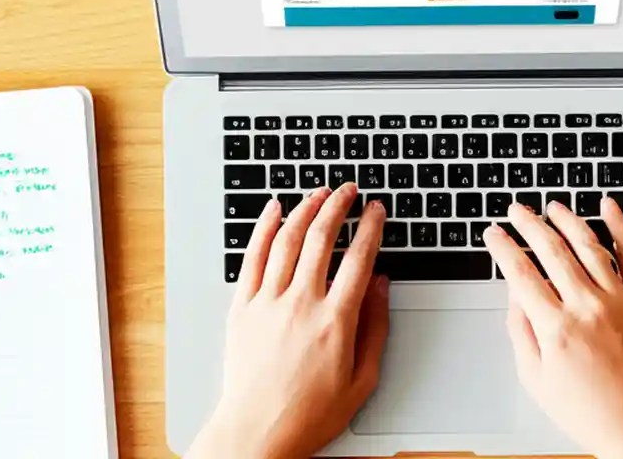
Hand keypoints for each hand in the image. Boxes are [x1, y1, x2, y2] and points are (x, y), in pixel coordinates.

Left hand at [188, 184, 389, 458]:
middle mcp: (301, 304)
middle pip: (322, 237)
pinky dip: (264, 227)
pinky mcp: (242, 306)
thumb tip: (380, 284)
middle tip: (349, 191)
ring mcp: (267, 302)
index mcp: (335, 321)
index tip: (376, 210)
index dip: (370, 227)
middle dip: (339, 205)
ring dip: (306, 209)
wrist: (257, 431)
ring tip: (319, 193)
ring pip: (288, 239)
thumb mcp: (362, 378)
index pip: (358, 258)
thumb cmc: (309, 413)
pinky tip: (274, 210)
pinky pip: (253, 256)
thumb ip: (375, 326)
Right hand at [483, 200, 622, 458]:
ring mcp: (619, 301)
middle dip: (529, 224)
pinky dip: (621, 228)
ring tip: (552, 206)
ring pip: (589, 245)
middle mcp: (587, 307)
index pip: (521, 273)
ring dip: (567, 220)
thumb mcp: (536, 379)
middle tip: (517, 211)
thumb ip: (521, 332)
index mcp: (556, 328)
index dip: (503, 247)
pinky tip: (609, 208)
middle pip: (551, 250)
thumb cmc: (590, 411)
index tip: (494, 234)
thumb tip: (515, 296)